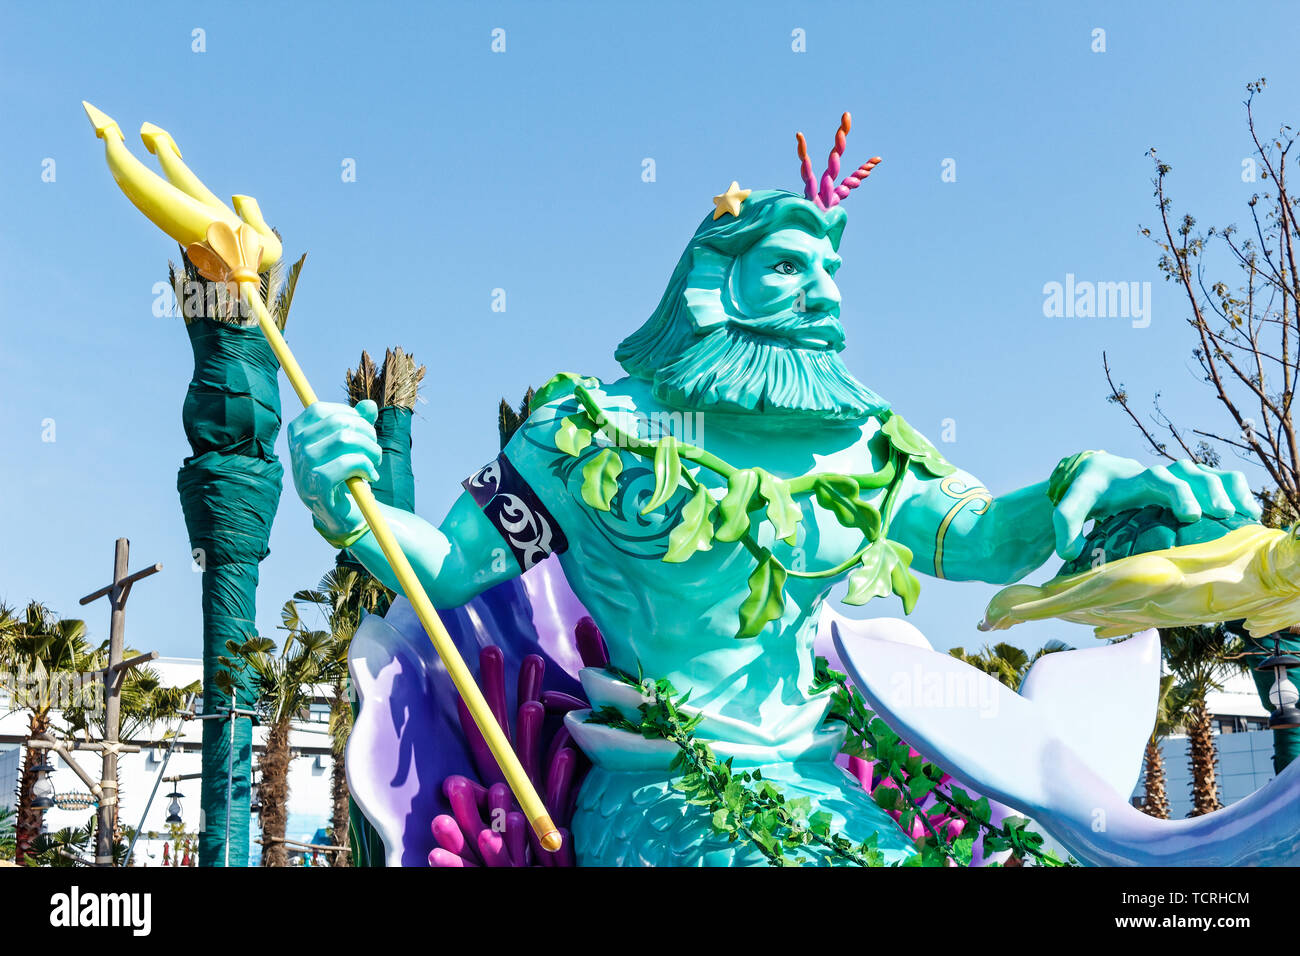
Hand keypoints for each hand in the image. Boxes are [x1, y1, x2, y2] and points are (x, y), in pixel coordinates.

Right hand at [287, 399, 381, 545]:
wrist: (340, 514)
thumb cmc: (344, 474)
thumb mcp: (351, 444)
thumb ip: (359, 423)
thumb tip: (370, 406)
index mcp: (297, 433)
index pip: (323, 410)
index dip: (351, 416)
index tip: (363, 432)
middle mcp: (296, 447)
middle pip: (339, 422)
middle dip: (367, 433)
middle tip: (374, 450)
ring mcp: (303, 467)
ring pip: (346, 439)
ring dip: (371, 450)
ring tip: (375, 463)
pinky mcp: (317, 485)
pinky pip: (349, 462)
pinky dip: (367, 467)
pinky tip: (370, 476)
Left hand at [1053, 453, 1260, 559]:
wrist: (1099, 475)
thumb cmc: (1088, 492)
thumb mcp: (1072, 504)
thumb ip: (1067, 523)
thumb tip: (1070, 551)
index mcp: (1135, 478)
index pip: (1160, 480)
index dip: (1178, 494)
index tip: (1191, 515)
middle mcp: (1161, 474)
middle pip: (1190, 473)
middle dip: (1208, 491)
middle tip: (1221, 515)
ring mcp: (1177, 478)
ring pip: (1209, 473)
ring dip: (1229, 489)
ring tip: (1244, 515)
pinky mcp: (1188, 485)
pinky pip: (1219, 480)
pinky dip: (1236, 490)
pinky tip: (1249, 513)